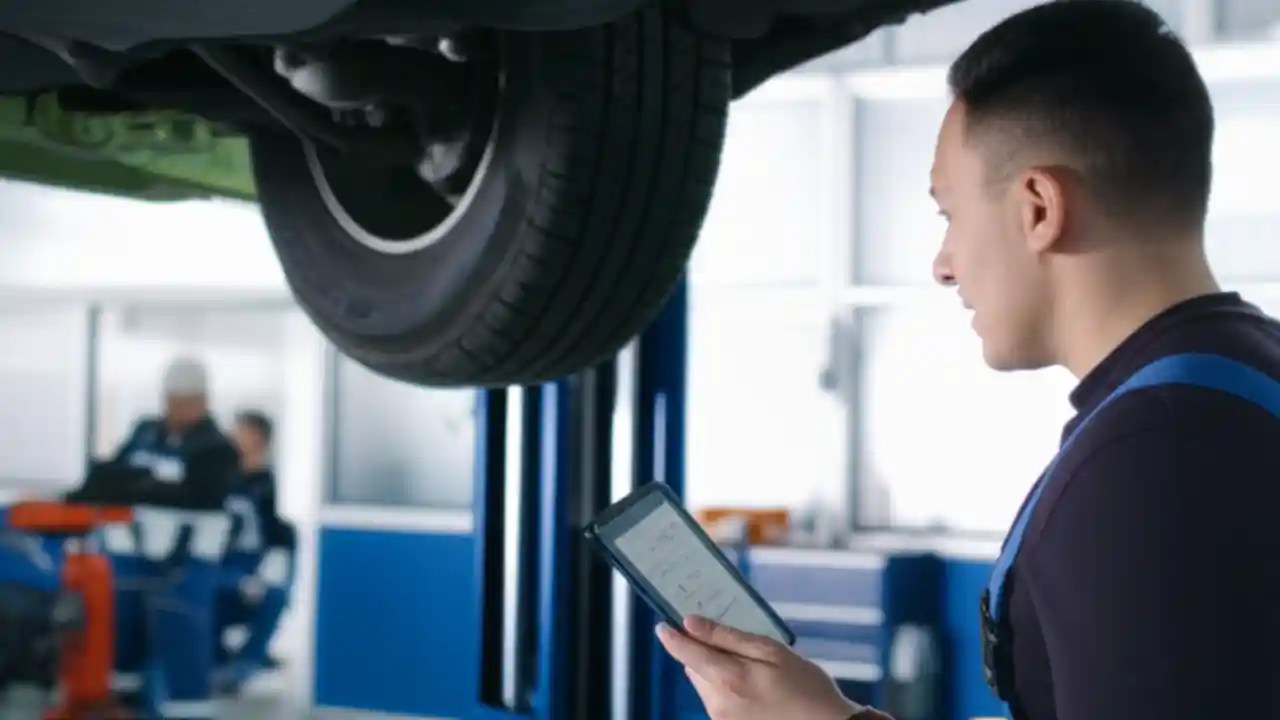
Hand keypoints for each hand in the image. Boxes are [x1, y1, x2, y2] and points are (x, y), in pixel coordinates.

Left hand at [656, 616, 867, 719]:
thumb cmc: (806, 686)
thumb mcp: (771, 651)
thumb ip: (727, 637)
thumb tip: (690, 622)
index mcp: (729, 679)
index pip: (686, 653)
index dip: (672, 637)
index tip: (662, 625)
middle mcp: (718, 703)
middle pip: (695, 668)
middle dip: (704, 651)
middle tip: (728, 640)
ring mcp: (722, 719)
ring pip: (705, 684)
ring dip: (715, 670)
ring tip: (752, 668)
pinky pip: (716, 700)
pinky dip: (726, 687)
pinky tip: (753, 686)